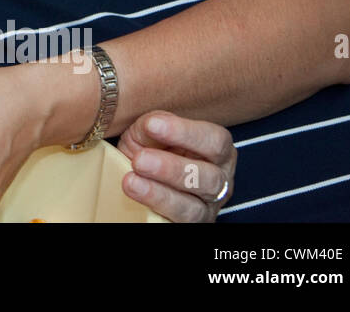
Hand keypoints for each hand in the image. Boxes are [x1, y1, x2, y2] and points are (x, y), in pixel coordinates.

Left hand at [117, 110, 235, 222]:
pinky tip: (135, 194)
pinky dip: (154, 208)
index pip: (215, 140)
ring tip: (130, 181)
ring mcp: (206, 208)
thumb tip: (151, 125)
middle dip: (172, 168)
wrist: (138, 177)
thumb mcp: (149, 133)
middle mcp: (219, 180)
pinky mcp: (189, 225)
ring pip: (193, 208)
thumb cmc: (151, 149)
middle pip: (210, 178)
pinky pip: (177, 222)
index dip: (185, 132)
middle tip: (140, 159)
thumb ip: (151, 126)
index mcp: (218, 150)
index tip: (151, 125)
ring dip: (159, 193)